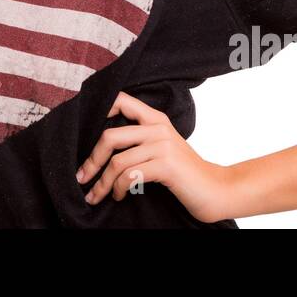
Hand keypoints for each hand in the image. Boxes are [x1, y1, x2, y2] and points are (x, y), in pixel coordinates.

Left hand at [75, 90, 236, 223]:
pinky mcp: (166, 165)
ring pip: (117, 162)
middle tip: (81, 178)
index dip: (98, 111)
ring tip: (96, 195)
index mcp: (155, 118)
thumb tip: (102, 146)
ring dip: (102, 183)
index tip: (82, 134)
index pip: (120, 100)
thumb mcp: (162, 147)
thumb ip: (139, 139)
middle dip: (91, 160)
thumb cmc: (183, 172)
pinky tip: (119, 196)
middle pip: (110, 136)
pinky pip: (130, 176)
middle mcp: (157, 127)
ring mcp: (162, 145)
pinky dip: (119, 189)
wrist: (214, 189)